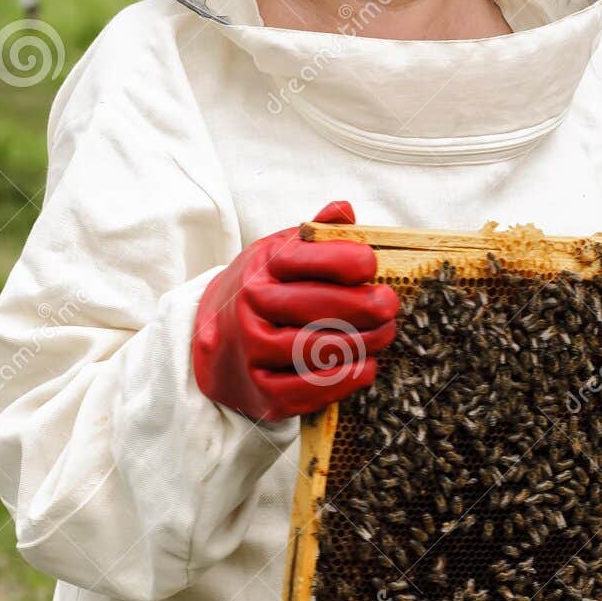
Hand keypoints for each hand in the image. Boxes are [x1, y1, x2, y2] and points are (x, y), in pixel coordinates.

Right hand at [191, 200, 398, 421]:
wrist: (211, 340)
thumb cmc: (262, 291)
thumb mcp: (279, 255)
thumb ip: (315, 235)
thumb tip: (345, 209)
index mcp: (263, 266)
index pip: (312, 259)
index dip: (351, 261)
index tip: (371, 267)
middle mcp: (253, 306)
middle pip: (323, 307)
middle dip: (368, 307)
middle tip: (389, 306)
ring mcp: (254, 350)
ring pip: (322, 350)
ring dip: (365, 343)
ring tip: (383, 335)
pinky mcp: (261, 391)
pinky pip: (311, 389)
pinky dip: (347, 379)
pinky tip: (365, 366)